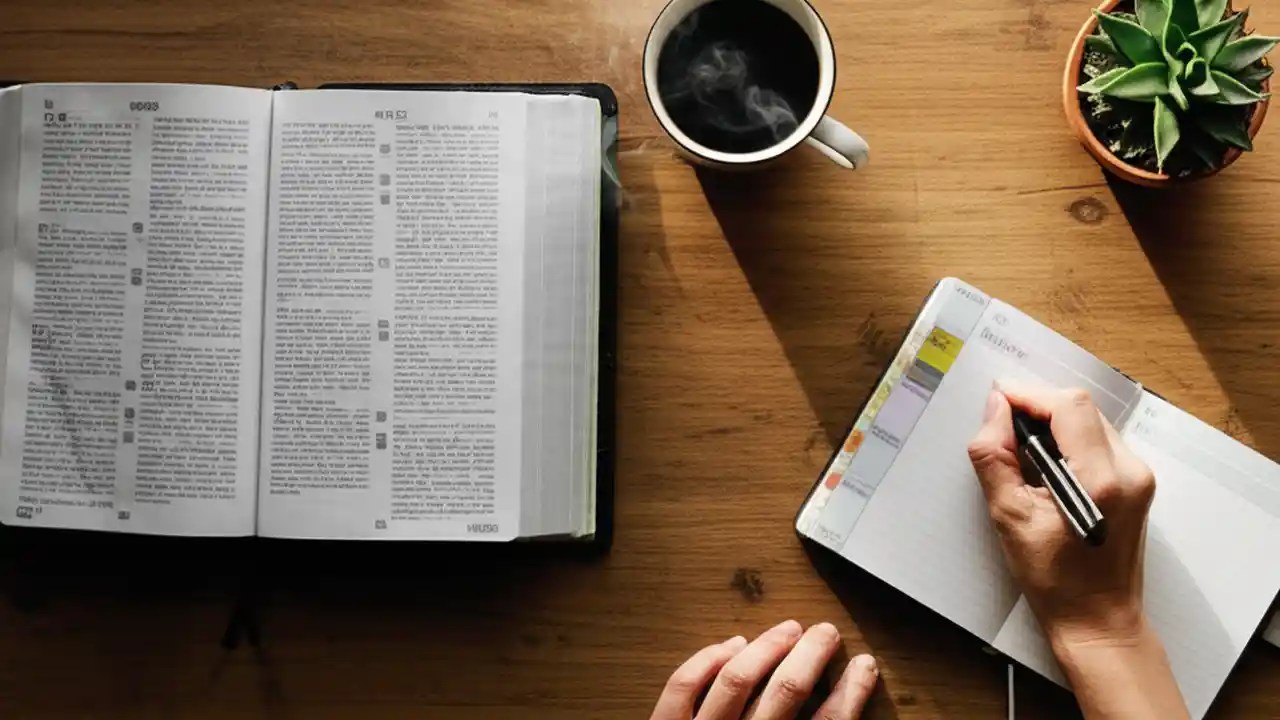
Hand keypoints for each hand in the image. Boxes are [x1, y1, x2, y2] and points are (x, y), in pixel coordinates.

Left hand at [649, 620, 877, 719]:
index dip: (850, 693)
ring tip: (787, 630)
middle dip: (810, 655)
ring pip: (735, 680)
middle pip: (786, 691)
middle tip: (826, 634)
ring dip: (766, 647)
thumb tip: (836, 716)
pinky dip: (708, 658)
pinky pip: (684, 686)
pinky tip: (731, 644)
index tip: (864, 666)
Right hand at [967, 380, 1154, 645]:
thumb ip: (996, 457)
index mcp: (1102, 482)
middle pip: (1081, 408)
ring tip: (1020, 446)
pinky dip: (1067, 438)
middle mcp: (1131, 471)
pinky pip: (1098, 439)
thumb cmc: (1054, 580)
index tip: (997, 399)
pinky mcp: (1137, 481)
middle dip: (1037, 406)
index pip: (1069, 407)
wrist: (1098, 619)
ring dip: (1052, 421)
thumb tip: (995, 409)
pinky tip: (1045, 462)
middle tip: (1001, 424)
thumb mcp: (1009, 518)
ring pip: (1089, 420)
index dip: (1028, 395)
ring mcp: (1139, 475)